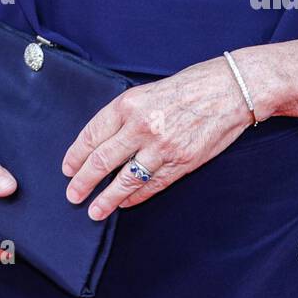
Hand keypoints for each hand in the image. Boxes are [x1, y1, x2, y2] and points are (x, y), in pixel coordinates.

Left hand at [61, 55, 258, 221]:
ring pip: (125, 180)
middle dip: (83, 181)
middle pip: (102, 160)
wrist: (230, 90)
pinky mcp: (181, 163)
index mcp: (129, 104)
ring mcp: (161, 147)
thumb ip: (126, 115)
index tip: (67, 168)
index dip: (76, 154)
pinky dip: (136, 197)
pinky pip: (151, 186)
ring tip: (94, 211)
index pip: (92, 134)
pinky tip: (125, 203)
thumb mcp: (148, 91)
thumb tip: (104, 141)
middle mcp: (141, 126)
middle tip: (72, 195)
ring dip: (107, 198)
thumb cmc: (190, 86)